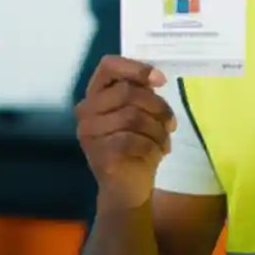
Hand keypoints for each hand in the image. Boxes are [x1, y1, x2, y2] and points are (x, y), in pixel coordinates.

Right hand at [76, 55, 175, 210]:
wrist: (127, 188)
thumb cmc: (135, 145)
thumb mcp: (140, 112)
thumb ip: (143, 92)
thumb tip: (156, 77)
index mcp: (94, 96)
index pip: (108, 66)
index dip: (136, 68)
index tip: (160, 81)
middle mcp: (85, 113)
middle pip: (128, 93)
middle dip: (157, 106)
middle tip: (169, 123)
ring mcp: (90, 134)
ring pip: (134, 116)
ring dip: (158, 130)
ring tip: (163, 141)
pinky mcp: (101, 155)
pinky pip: (135, 140)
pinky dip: (154, 146)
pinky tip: (157, 154)